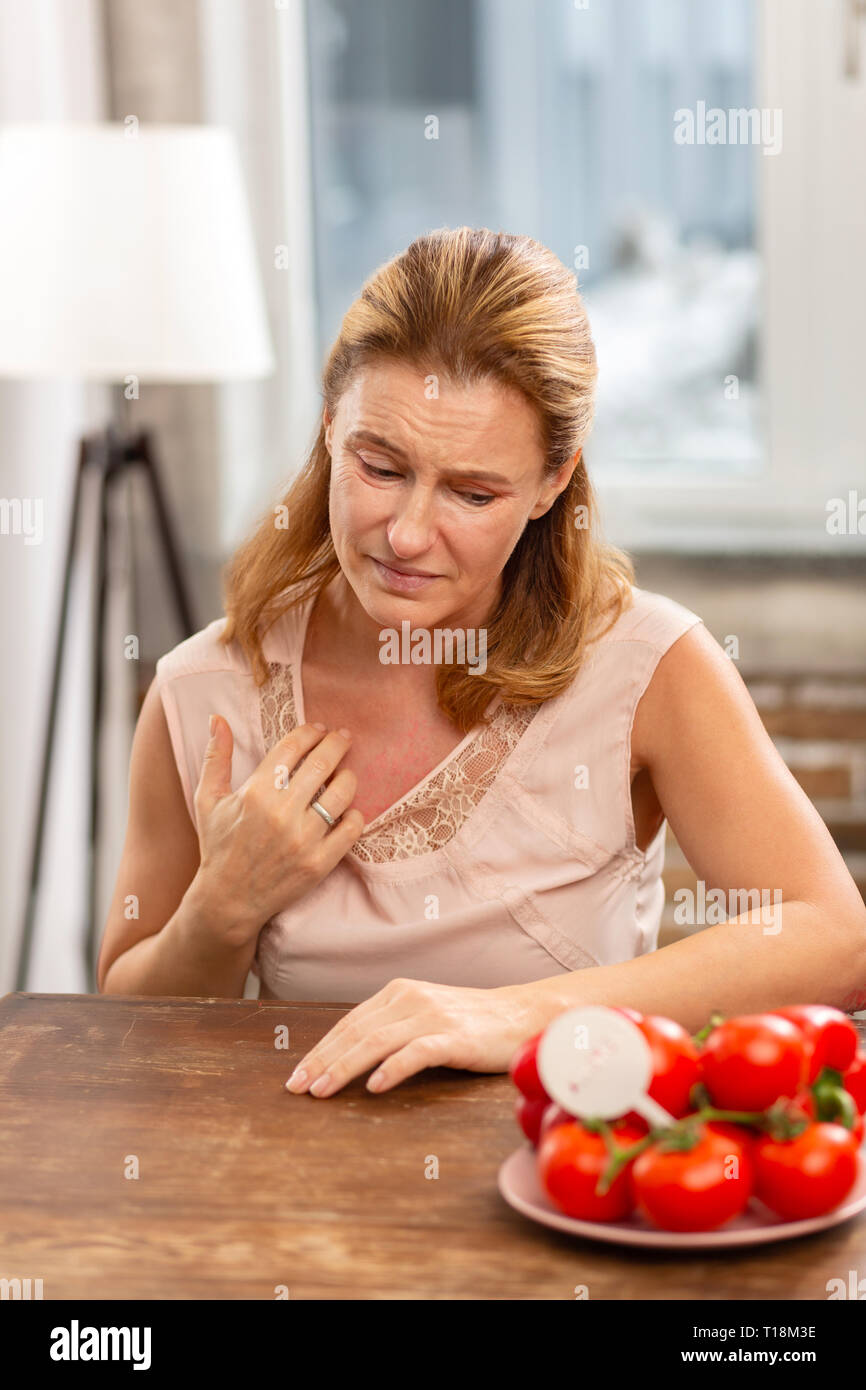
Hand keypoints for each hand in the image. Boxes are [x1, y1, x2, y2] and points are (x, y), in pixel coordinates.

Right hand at [192, 716, 364, 946]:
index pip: (293, 747)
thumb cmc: (219, 846)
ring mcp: (303, 839)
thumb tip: (216, 718)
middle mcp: (281, 813)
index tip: (319, 728)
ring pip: (343, 793)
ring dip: (349, 776)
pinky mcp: (319, 863)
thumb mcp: (208, 800)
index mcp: (255, 793)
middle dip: (337, 743)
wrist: (229, 901)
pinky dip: (354, 815)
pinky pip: (352, 828)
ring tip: (346, 773)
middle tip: (344, 737)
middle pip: (323, 763)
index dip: (310, 732)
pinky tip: (347, 810)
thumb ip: (215, 756)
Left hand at [284, 977, 544, 1096]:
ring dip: (344, 1068)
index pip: (349, 1023)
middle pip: (355, 1032)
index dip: (320, 1049)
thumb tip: (349, 1055)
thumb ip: (392, 1027)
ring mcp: (433, 1016)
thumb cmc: (472, 1022)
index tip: (297, 1076)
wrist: (524, 1015)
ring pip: (377, 1041)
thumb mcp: (425, 1016)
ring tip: (322, 1091)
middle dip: (322, 1061)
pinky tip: (375, 1086)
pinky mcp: (455, 1037)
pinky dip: (393, 1068)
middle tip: (297, 1088)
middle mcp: (411, 998)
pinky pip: (417, 1053)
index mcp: (400, 993)